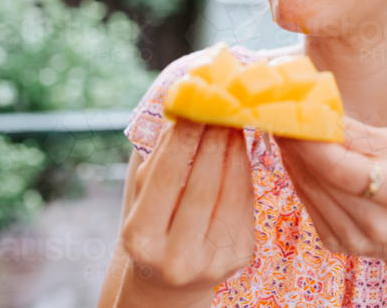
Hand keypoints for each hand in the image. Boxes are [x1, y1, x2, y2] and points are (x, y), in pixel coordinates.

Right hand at [120, 118, 255, 294]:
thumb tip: (182, 112)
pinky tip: (240, 150)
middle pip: (202, 185)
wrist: (169, 280)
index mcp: (142, 238)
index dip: (183, 139)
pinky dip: (243, 172)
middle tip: (221, 107)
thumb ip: (158, 158)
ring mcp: (211, 262)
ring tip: (233, 123)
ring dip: (234, 151)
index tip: (194, 107)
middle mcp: (175, 257)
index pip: (166, 178)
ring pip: (230, 193)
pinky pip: (245, 204)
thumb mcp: (142, 197)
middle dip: (213, 140)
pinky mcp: (239, 258)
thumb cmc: (151, 224)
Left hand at [273, 116, 386, 271]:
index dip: (309, 142)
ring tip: (285, 130)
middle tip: (280, 115)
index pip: (340, 167)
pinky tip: (296, 157)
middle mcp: (375, 222)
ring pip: (307, 190)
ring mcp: (353, 238)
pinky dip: (299, 176)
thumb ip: (354, 133)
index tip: (291, 115)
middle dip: (295, 144)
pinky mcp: (336, 243)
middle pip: (319, 178)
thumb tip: (315, 111)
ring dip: (291, 158)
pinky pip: (308, 203)